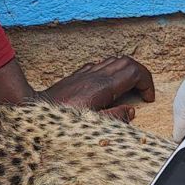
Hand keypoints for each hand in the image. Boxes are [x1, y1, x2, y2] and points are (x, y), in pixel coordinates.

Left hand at [39, 56, 154, 121]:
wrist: (36, 109)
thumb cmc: (63, 120)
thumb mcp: (93, 124)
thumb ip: (115, 117)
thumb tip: (131, 112)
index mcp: (103, 87)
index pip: (135, 72)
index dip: (147, 83)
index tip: (148, 98)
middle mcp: (96, 75)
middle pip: (128, 62)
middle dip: (141, 74)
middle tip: (144, 91)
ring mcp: (87, 73)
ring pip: (115, 60)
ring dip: (128, 71)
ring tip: (131, 88)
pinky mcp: (78, 74)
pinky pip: (101, 64)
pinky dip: (112, 70)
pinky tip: (110, 85)